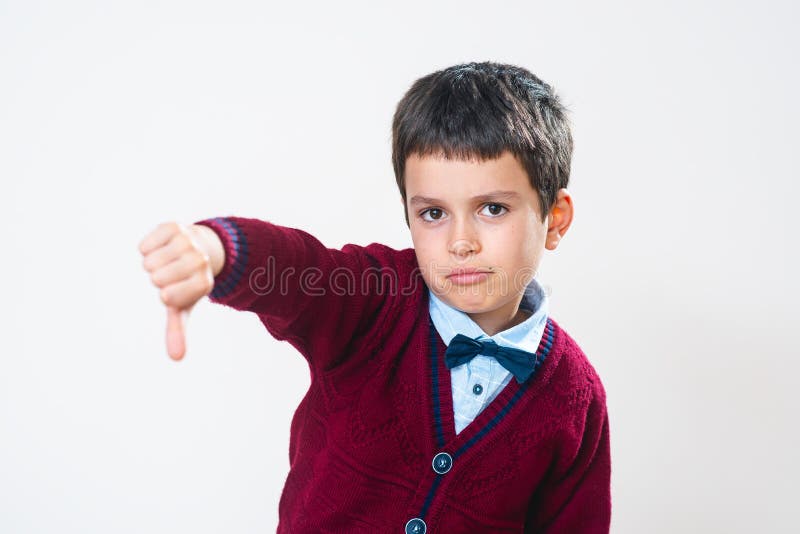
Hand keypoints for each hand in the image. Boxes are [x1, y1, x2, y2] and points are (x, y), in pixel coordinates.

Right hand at [138, 222, 223, 360]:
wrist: (198, 248)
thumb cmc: (185, 283)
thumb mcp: (182, 307)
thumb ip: (178, 332)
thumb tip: (176, 357)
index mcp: (204, 283)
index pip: (167, 296)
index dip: (164, 295)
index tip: (175, 289)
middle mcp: (200, 261)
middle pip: (156, 278)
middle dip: (157, 278)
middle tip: (171, 273)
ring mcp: (188, 242)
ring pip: (149, 261)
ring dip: (151, 263)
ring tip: (167, 262)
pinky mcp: (174, 227)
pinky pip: (144, 245)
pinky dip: (146, 249)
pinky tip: (160, 248)